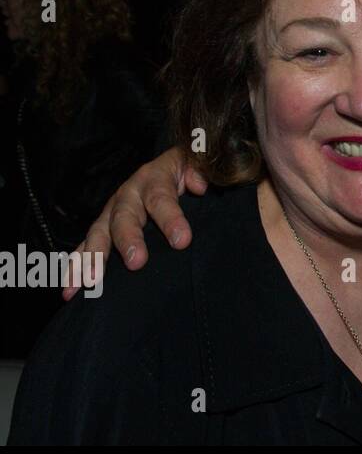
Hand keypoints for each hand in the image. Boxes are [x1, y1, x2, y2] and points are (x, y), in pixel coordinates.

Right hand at [61, 147, 207, 299]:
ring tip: (90, 281)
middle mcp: (127, 196)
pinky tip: (70, 290)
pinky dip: (75, 268)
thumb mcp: (194, 163)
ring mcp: (110, 214)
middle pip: (124, 217)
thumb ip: (198, 171)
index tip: (182, 241)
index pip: (161, 198)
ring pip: (97, 234)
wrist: (163, 169)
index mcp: (153, 179)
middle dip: (128, 240)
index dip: (171, 219)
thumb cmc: (182, 171)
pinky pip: (83, 249)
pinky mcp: (101, 230)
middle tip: (136, 262)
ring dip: (92, 258)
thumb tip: (199, 185)